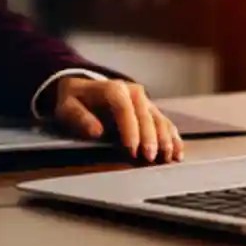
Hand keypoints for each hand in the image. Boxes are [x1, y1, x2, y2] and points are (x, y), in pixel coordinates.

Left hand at [50, 78, 183, 162]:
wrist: (84, 88)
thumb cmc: (76, 100)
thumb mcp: (68, 107)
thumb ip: (80, 118)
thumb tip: (95, 131)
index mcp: (113, 89)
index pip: (124, 109)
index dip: (130, 129)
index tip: (131, 149)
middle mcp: (132, 92)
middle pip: (145, 116)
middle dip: (149, 138)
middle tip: (150, 158)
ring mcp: (144, 101)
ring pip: (159, 120)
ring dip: (165, 139)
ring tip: (168, 157)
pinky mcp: (150, 110)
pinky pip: (165, 123)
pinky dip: (173, 137)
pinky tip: (178, 151)